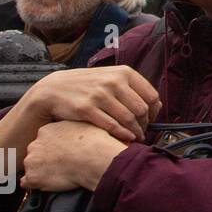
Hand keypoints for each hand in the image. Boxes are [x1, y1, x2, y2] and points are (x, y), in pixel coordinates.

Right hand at [19, 66, 160, 143]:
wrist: (53, 89)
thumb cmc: (88, 86)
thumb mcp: (111, 78)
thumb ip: (133, 89)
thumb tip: (158, 105)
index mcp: (123, 72)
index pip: (151, 95)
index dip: (154, 112)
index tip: (150, 120)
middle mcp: (113, 81)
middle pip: (141, 109)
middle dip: (145, 124)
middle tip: (142, 132)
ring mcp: (100, 95)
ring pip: (128, 119)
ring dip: (135, 132)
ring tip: (135, 137)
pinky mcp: (87, 108)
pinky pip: (112, 126)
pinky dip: (122, 134)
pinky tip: (125, 138)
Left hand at [22, 120, 129, 193]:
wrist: (96, 158)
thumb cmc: (96, 142)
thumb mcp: (85, 125)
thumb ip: (74, 127)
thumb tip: (81, 130)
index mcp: (46, 130)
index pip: (44, 139)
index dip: (54, 147)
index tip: (63, 153)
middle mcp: (35, 143)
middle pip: (35, 152)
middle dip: (45, 158)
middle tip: (62, 164)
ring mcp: (32, 160)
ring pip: (31, 167)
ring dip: (41, 171)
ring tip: (59, 175)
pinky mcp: (33, 177)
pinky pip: (27, 183)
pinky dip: (34, 184)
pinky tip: (48, 184)